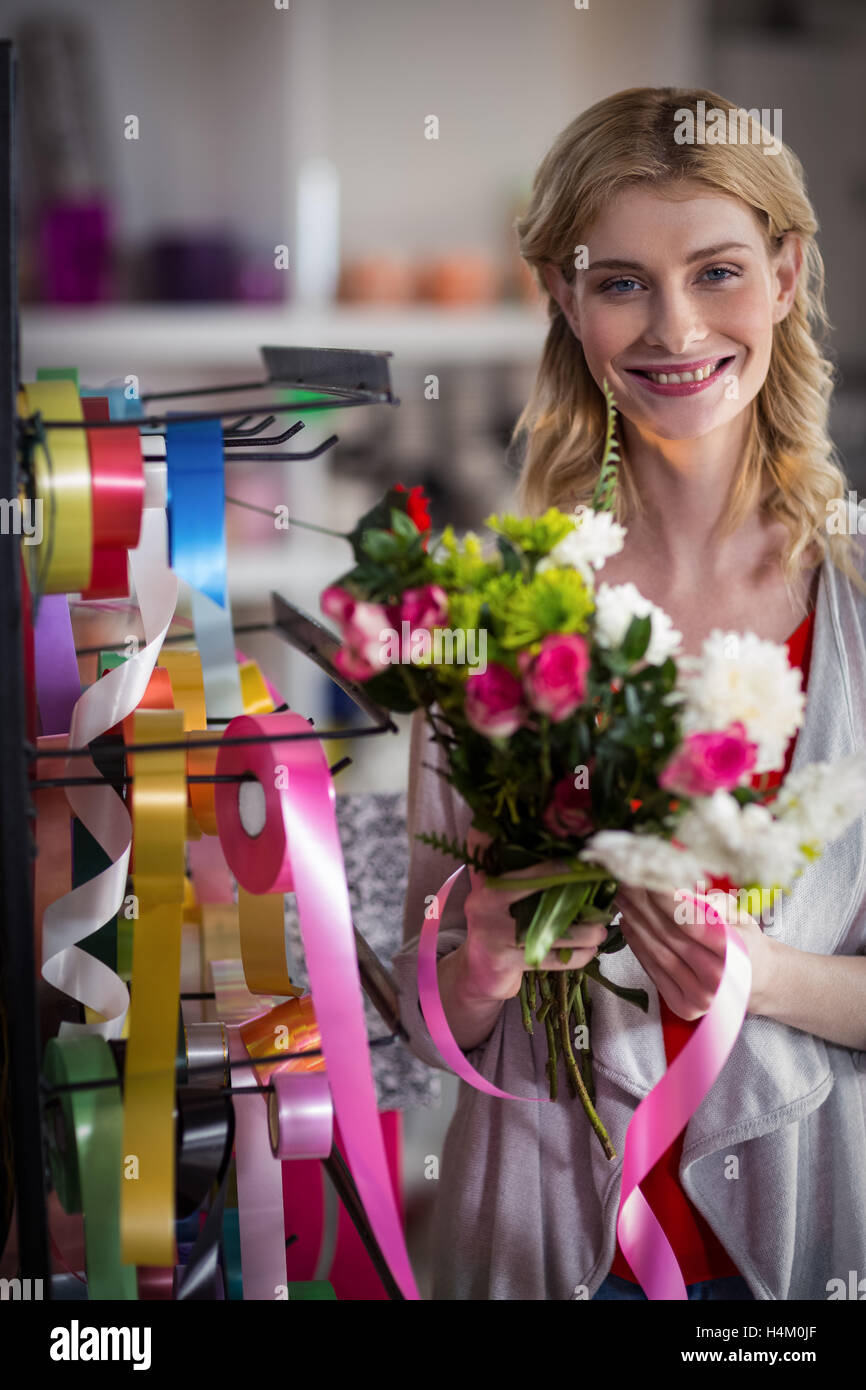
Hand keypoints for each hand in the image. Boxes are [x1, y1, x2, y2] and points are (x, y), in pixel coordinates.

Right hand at [461, 826, 608, 1000]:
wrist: (476, 972)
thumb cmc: (498, 928)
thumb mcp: (500, 899)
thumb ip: (520, 877)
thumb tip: (565, 854)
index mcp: (487, 885)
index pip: (522, 868)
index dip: (553, 866)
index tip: (583, 862)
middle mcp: (483, 905)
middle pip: (536, 894)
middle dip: (573, 894)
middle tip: (601, 895)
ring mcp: (492, 935)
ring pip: (550, 931)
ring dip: (584, 932)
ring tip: (600, 930)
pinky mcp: (504, 962)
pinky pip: (549, 958)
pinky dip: (576, 956)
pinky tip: (589, 951)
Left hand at [612, 883, 771, 1020]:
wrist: (757, 982)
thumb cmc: (746, 941)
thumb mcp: (739, 915)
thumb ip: (712, 903)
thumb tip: (679, 890)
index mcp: (734, 951)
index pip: (690, 921)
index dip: (662, 899)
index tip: (643, 876)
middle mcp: (717, 978)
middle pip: (669, 935)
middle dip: (642, 905)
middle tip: (625, 881)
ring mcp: (699, 996)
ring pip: (657, 952)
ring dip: (635, 923)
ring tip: (622, 899)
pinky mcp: (684, 1006)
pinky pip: (654, 971)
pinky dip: (637, 946)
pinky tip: (628, 925)